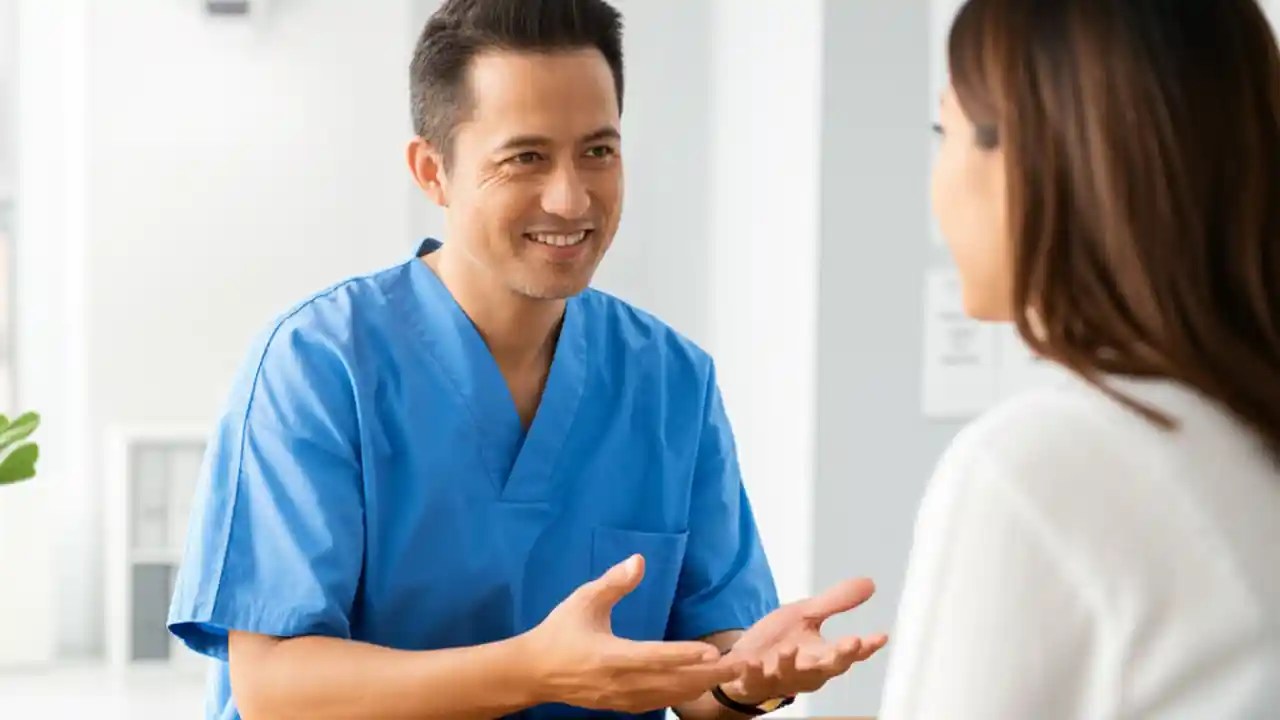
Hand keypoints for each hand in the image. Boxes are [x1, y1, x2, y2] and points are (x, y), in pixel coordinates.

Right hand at [520, 554, 744, 713]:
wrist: (533, 673)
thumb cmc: (559, 631)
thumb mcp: (584, 600)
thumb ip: (613, 582)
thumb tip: (639, 561)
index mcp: (610, 656)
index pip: (654, 657)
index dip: (685, 655)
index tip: (713, 651)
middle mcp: (620, 682)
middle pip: (672, 682)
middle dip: (709, 674)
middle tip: (741, 664)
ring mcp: (621, 699)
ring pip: (669, 695)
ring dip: (701, 685)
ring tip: (730, 674)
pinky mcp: (621, 706)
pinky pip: (659, 703)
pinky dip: (682, 695)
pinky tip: (699, 687)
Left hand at [719, 578, 888, 704]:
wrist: (743, 661)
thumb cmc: (781, 641)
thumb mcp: (806, 615)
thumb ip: (835, 603)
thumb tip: (870, 583)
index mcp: (822, 656)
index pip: (848, 653)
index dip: (866, 647)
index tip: (880, 636)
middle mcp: (806, 671)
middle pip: (827, 668)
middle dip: (839, 657)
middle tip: (853, 643)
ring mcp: (779, 677)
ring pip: (790, 675)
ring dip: (790, 664)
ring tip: (789, 650)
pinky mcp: (753, 680)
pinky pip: (752, 679)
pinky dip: (752, 672)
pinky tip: (751, 663)